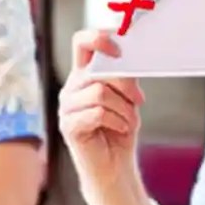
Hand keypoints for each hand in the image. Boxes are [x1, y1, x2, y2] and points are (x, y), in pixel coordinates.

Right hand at [57, 29, 145, 188]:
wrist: (114, 167)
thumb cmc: (120, 130)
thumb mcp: (128, 98)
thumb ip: (125, 77)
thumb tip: (133, 59)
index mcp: (83, 74)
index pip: (82, 42)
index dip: (99, 37)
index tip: (120, 47)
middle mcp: (71, 87)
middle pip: (97, 69)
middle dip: (124, 83)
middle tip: (137, 99)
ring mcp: (67, 107)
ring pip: (100, 92)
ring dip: (123, 108)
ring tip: (128, 121)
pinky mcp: (69, 126)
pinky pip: (97, 113)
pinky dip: (117, 120)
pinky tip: (120, 129)